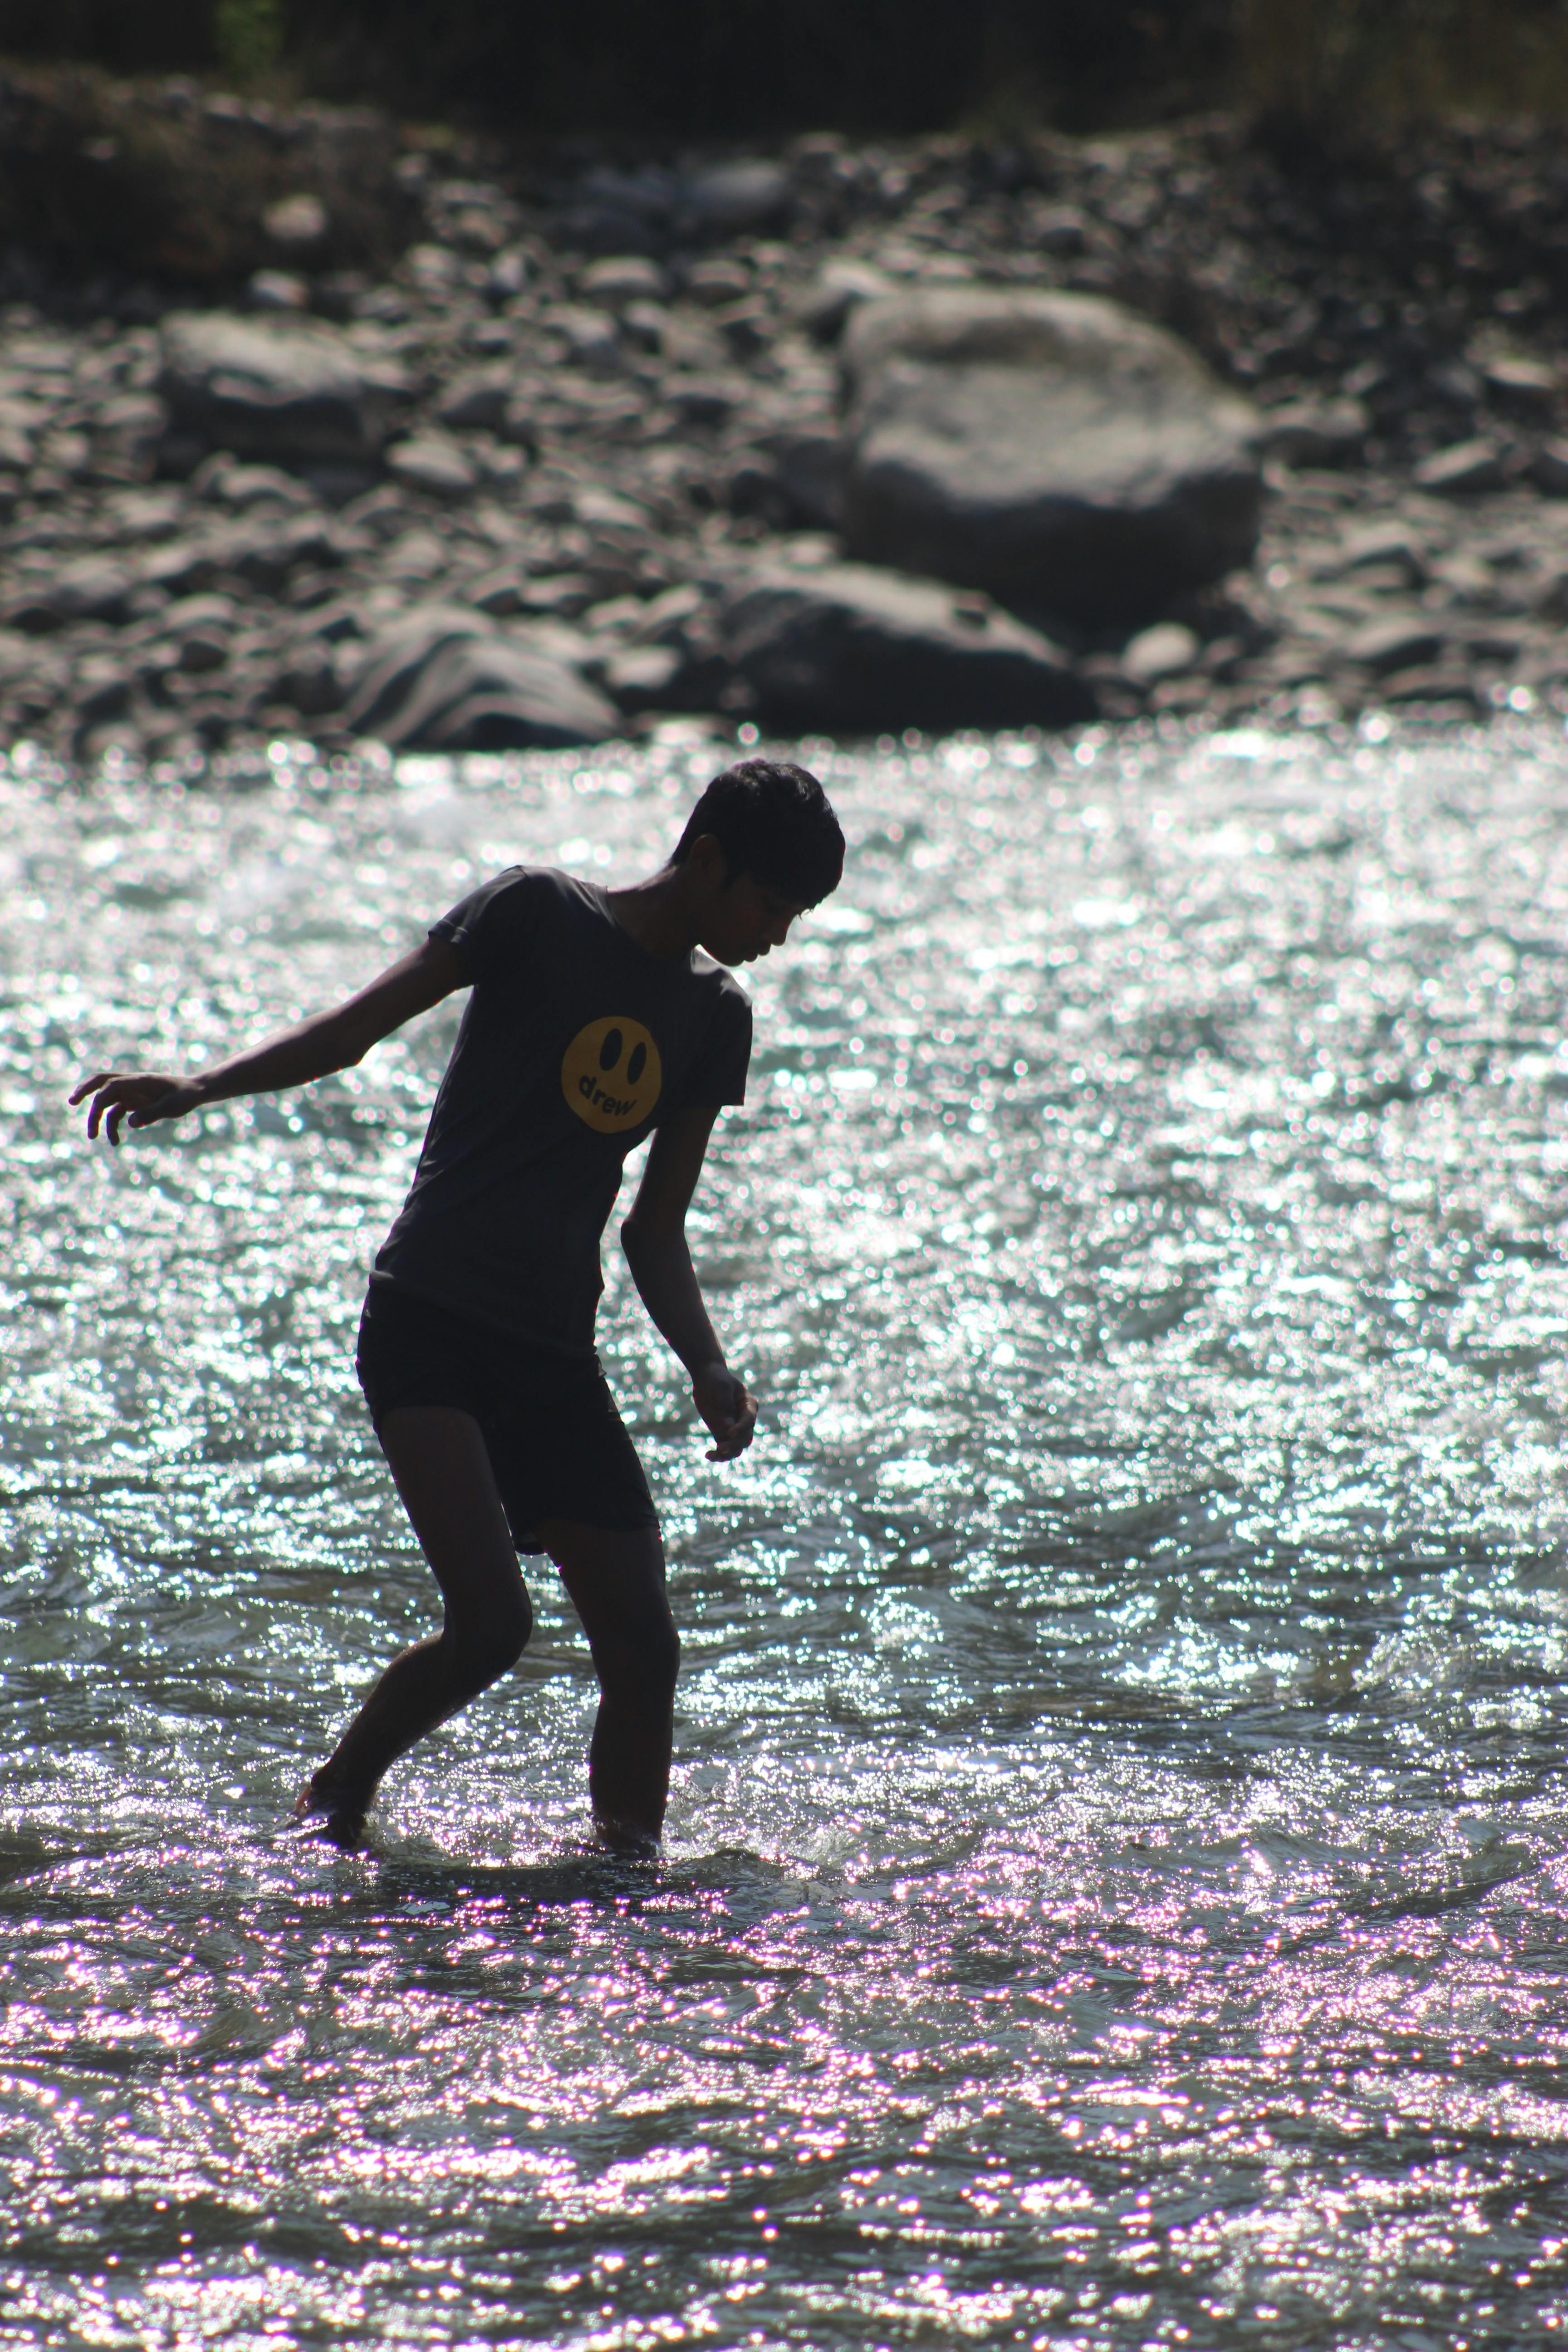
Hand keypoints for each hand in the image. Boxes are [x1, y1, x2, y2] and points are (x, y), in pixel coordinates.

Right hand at [69, 1070, 203, 1146]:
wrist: (195, 1092)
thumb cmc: (185, 1096)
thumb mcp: (173, 1107)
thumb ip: (152, 1113)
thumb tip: (130, 1123)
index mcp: (139, 1081)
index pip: (112, 1084)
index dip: (99, 1095)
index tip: (95, 1110)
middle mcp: (131, 1084)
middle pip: (101, 1082)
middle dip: (84, 1090)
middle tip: (71, 1102)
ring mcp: (131, 1093)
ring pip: (106, 1101)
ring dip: (97, 1117)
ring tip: (92, 1136)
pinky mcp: (134, 1103)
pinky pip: (116, 1113)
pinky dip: (112, 1126)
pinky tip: (115, 1141)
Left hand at [692, 1360, 756, 1461]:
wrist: (707, 1377)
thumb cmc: (717, 1379)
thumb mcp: (722, 1387)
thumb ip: (726, 1406)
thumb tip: (728, 1429)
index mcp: (749, 1406)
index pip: (749, 1420)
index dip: (741, 1428)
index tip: (729, 1433)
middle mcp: (744, 1420)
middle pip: (745, 1438)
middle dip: (734, 1444)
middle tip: (720, 1447)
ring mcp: (733, 1428)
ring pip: (736, 1448)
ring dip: (727, 1453)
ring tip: (712, 1455)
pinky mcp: (722, 1432)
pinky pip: (724, 1448)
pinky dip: (718, 1454)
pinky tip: (708, 1455)